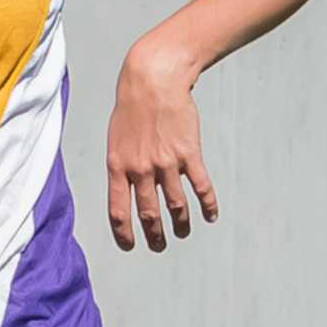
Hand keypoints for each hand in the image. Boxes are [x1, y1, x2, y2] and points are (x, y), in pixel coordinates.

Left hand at [106, 55, 217, 252]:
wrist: (153, 79)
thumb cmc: (132, 107)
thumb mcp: (115, 138)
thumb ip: (121, 165)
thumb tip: (125, 188)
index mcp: (118, 166)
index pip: (118, 211)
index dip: (124, 233)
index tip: (130, 245)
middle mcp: (141, 169)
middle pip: (149, 214)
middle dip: (154, 235)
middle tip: (159, 246)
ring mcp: (166, 163)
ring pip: (176, 205)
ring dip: (180, 224)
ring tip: (182, 233)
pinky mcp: (188, 153)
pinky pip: (200, 186)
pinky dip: (207, 204)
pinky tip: (210, 215)